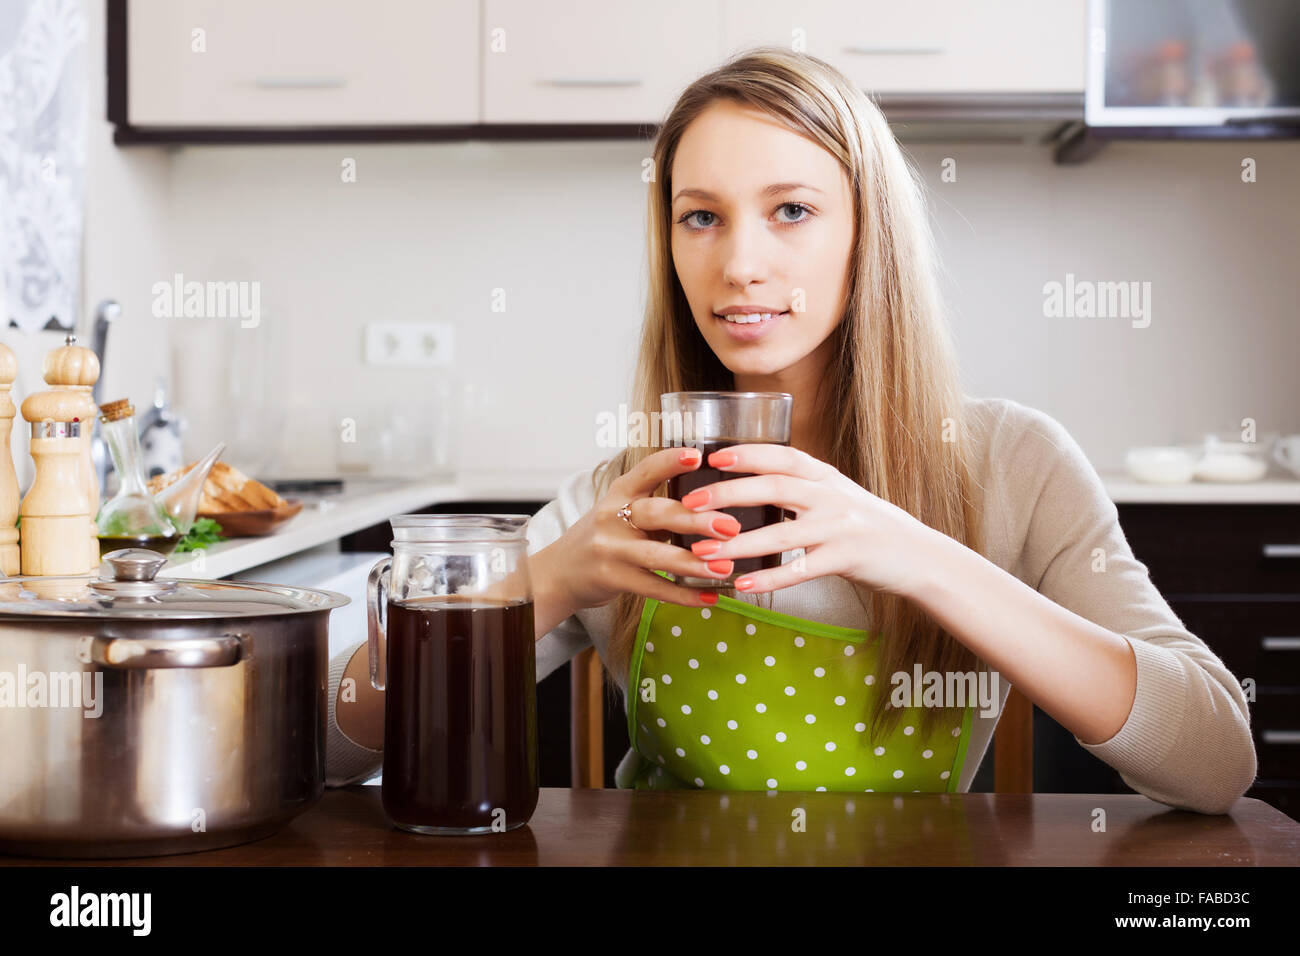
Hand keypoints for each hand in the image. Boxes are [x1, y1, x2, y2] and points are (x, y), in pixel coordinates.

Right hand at [539, 446, 747, 612]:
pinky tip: (710, 597)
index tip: (697, 456)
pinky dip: (683, 595)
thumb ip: (656, 504)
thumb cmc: (604, 537)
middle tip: (731, 526)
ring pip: (656, 555)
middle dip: (695, 520)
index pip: (645, 471)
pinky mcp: (611, 578)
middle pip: (657, 513)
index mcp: (619, 492)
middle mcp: (612, 516)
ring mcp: (610, 549)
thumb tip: (714, 503)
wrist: (559, 572)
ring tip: (726, 567)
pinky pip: (653, 588)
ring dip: (694, 563)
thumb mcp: (620, 510)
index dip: (670, 462)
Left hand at [676, 443, 936, 596]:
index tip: (712, 457)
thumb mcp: (838, 497)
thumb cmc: (869, 527)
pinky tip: (742, 586)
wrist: (919, 556)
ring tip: (702, 552)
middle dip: (728, 494)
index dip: (747, 454)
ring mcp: (840, 527)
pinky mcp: (847, 559)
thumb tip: (753, 484)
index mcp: (826, 477)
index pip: (782, 457)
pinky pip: (800, 569)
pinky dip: (770, 579)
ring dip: (737, 544)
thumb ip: (803, 489)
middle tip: (690, 504)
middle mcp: (831, 496)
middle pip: (773, 488)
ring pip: (780, 533)